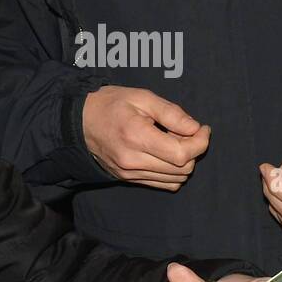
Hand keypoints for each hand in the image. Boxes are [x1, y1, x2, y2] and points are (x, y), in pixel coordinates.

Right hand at [82, 86, 210, 190]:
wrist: (79, 121)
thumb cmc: (110, 104)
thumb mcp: (142, 97)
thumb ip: (172, 113)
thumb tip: (196, 128)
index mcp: (136, 136)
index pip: (182, 154)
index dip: (200, 142)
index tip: (202, 128)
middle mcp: (133, 160)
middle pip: (182, 169)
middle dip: (194, 150)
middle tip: (187, 131)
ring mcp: (130, 173)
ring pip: (175, 179)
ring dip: (184, 162)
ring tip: (174, 141)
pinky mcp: (128, 179)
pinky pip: (163, 184)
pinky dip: (173, 172)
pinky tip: (166, 153)